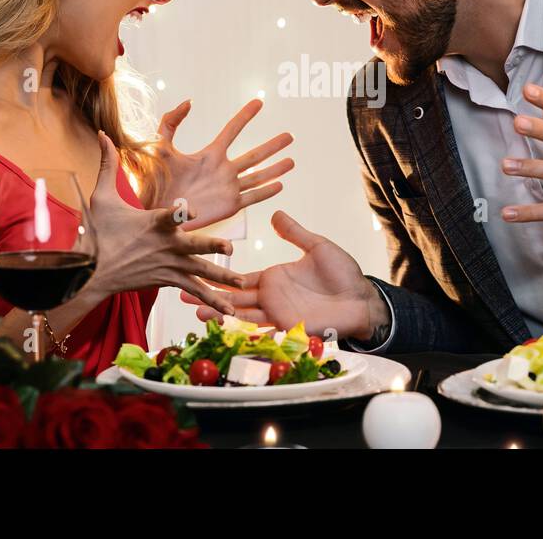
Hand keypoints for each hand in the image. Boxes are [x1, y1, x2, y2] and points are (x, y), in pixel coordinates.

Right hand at [88, 130, 245, 315]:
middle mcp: (166, 245)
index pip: (168, 216)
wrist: (92, 271)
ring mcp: (170, 265)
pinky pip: (195, 291)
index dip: (178, 213)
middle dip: (210, 246)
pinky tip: (230, 310)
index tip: (189, 210)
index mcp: (153, 223)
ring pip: (201, 272)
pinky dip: (212, 300)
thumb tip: (102, 133)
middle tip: (228, 248)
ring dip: (222, 277)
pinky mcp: (170, 280)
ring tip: (243, 284)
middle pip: (192, 246)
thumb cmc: (98, 232)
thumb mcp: (102, 197)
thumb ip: (109, 164)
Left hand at [144, 98, 293, 231]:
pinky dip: (266, 192)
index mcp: (209, 155)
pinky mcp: (228, 207)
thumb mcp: (159, 146)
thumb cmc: (153, 180)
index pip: (232, 131)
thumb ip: (170, 122)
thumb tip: (189, 101)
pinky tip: (280, 185)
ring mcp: (228, 189)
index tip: (258, 102)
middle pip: (254, 155)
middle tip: (289, 136)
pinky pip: (252, 198)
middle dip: (272, 146)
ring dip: (275, 169)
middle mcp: (223, 170)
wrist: (153, 210)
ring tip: (291, 161)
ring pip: (258, 176)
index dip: (245, 116)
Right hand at [177, 211, 388, 341]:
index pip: (238, 277)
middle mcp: (270, 297)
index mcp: (273, 278)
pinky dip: (243, 328)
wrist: (362, 299)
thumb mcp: (316, 247)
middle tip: (180, 291)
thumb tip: (276, 213)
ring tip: (195, 312)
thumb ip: (295, 233)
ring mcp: (277, 313)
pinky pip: (261, 327)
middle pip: (232, 296)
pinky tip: (226, 327)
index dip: (216, 274)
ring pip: (241, 313)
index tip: (193, 268)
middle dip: (207, 295)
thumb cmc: (342, 273)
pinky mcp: (288, 326)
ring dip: (218, 312)